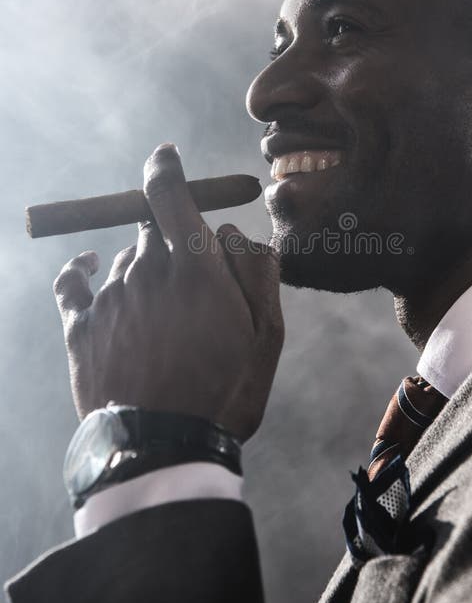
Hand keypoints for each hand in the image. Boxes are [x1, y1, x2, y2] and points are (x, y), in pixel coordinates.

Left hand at [52, 144, 283, 441]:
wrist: (163, 446)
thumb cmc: (224, 389)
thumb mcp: (266, 333)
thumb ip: (256, 270)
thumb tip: (230, 231)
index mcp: (194, 264)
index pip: (168, 191)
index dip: (166, 167)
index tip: (166, 155)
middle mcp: (146, 269)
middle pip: (150, 227)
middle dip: (169, 235)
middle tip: (191, 270)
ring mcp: (110, 297)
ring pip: (124, 258)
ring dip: (143, 265)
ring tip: (164, 310)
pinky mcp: (81, 327)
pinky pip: (73, 281)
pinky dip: (82, 267)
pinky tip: (88, 263)